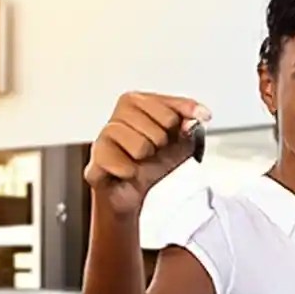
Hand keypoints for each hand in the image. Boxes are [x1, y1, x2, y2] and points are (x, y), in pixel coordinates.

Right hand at [84, 91, 210, 215]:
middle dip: (162, 145)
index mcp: (136, 102)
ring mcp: (104, 137)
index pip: (169, 107)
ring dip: (145, 160)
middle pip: (158, 128)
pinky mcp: (96, 160)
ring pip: (140, 146)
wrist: (133, 191)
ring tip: (138, 161)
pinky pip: (123, 165)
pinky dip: (131, 173)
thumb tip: (198, 116)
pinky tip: (127, 171)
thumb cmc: (153, 162)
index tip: (185, 127)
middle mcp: (117, 115)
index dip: (179, 123)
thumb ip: (191, 124)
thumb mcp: (180, 141)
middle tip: (152, 152)